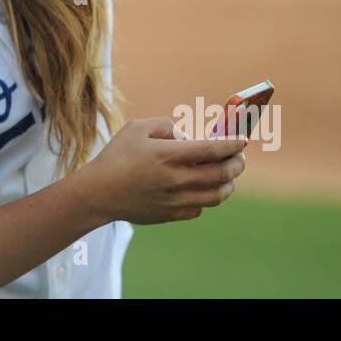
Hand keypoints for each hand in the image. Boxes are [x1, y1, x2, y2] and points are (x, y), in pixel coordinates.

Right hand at [79, 117, 246, 224]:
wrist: (99, 193)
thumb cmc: (116, 157)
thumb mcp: (137, 128)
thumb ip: (166, 126)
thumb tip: (187, 136)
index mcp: (169, 155)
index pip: (213, 150)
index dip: (232, 145)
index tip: (241, 140)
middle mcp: (176, 179)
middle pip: (222, 175)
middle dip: (237, 164)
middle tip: (239, 158)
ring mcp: (176, 200)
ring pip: (217, 196)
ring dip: (228, 184)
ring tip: (227, 175)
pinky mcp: (171, 215)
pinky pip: (200, 208)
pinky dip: (207, 198)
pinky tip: (201, 188)